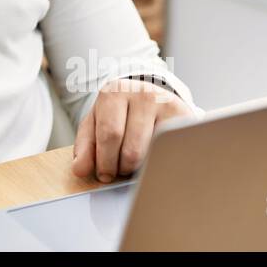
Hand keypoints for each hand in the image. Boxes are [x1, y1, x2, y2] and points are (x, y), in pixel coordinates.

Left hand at [70, 77, 194, 182]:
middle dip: (122, 169)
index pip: (109, 135)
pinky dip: (162, 163)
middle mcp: (142, 93)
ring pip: (154, 154)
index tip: (104, 174)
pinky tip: (156, 159)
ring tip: (137, 163)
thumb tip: (79, 169)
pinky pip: (172, 152)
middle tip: (120, 171)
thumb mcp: (96, 123)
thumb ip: (85, 146)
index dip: (105, 162)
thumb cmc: (120, 115)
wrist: (153, 98)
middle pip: (131, 149)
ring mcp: (167, 103)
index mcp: (114, 92)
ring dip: (142, 169)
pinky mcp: (187, 117)